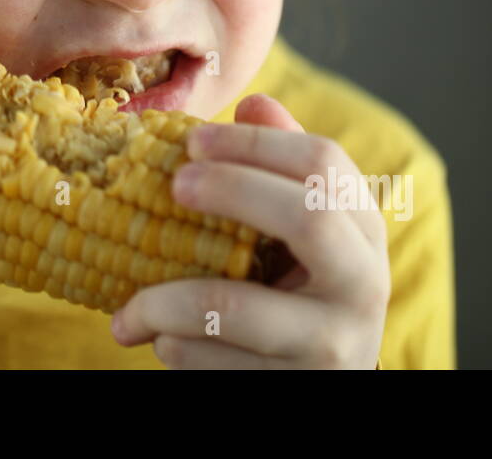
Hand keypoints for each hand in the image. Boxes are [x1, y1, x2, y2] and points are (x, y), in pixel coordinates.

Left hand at [110, 94, 389, 367]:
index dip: (255, 144)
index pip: (323, 162)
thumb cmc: (299, 293)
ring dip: (162, 301)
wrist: (321, 385)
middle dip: (231, 189)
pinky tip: (157, 341)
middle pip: (306, 216)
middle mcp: (364, 283)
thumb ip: (282, 168)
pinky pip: (215, 363)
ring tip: (127, 308)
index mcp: (362, 228)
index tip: (193, 141)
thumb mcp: (303, 230)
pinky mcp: (298, 388)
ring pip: (233, 306)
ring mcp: (334, 342)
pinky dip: (173, 348)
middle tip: (173, 185)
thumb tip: (252, 103)